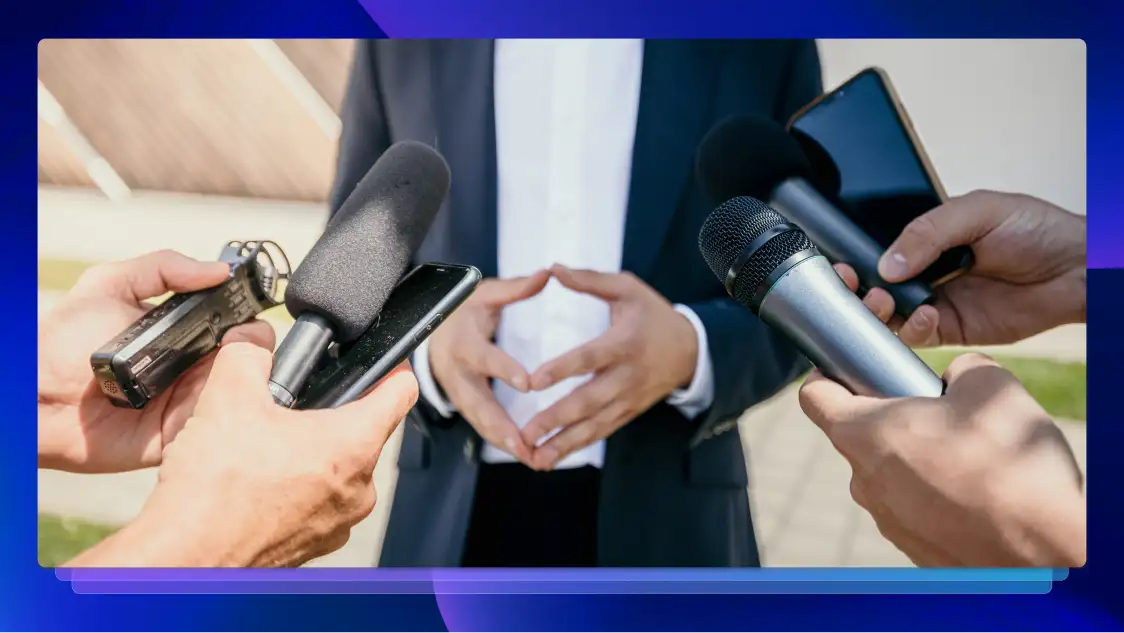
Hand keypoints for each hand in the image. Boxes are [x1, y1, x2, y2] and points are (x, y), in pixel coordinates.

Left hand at [37, 250, 275, 473]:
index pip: (234, 327)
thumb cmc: (62, 342)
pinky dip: (221, 419)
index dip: (249, 320)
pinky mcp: (176, 436)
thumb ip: (163, 267)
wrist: (34, 395)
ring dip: (238, 382)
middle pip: (245, 361)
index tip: (250, 313)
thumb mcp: (109, 285)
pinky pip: (212, 430)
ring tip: (221, 372)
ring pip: (236, 394)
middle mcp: (190, 370)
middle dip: (252, 349)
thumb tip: (218, 269)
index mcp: (182, 335)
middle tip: (234, 344)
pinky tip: (214, 403)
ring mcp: (185, 404)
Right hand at [68, 343, 418, 566]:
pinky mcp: (313, 542)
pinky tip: (257, 481)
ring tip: (264, 447)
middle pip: (363, 431)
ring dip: (307, 453)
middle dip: (327, 413)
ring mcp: (337, 520)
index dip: (392, 367)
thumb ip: (248, 353)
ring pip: (336, 468)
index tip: (382, 362)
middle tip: (288, 407)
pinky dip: (293, 487)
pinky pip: (316, 501)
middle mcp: (357, 488)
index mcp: (353, 446)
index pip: (401, 392)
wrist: (186, 558)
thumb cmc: (213, 493)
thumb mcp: (227, 396)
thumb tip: (253, 340)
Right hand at [429, 270, 551, 464]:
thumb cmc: (465, 309)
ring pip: (478, 421)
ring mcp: (458, 392)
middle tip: (524, 443)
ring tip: (530, 457)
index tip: (527, 382)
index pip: (485, 357)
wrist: (431, 327)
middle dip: (500, 425)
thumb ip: (516, 288)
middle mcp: (457, 372)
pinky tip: (526, 456)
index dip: (504, 369)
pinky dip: (501, 441)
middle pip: (477, 403)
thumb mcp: (485, 294)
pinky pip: (481, 426)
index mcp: (464, 342)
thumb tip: (547, 274)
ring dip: (502, 441)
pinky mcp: (463, 404)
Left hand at [521, 265, 697, 470]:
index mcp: (623, 343)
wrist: (691, 349)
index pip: (589, 358)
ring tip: (535, 459)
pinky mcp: (628, 413)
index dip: (562, 370)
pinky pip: (601, 433)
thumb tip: (554, 269)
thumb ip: (590, 281)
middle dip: (556, 420)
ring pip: (594, 426)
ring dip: (564, 444)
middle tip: (526, 433)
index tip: (533, 381)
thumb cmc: (653, 314)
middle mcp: (626, 376)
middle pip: (588, 401)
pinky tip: (553, 458)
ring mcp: (628, 399)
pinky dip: (577, 447)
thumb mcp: (627, 288)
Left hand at [798, 353, 1084, 566]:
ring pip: (889, 473)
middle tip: (940, 412)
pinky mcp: (912, 548)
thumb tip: (956, 377)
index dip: (828, 374)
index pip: (814, 396)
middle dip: (893, 417)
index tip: (853, 368)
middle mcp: (862, 480)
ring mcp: (885, 519)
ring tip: (970, 457)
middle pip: (859, 435)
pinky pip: (913, 507)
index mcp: (863, 434)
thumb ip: (961, 368)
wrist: (1045, 557)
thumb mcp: (991, 385)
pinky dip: (935, 495)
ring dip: (917, 459)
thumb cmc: (1009, 465)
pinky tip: (978, 493)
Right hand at [840, 190, 1085, 346]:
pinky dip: (912, 329)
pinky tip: (926, 314)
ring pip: (889, 315)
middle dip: (856, 289)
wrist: (1077, 269)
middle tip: (854, 287)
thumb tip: (888, 264)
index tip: (841, 265)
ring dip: (878, 312)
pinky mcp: (951, 330)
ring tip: (885, 301)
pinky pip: (917, 336)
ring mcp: (935, 302)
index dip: (854, 260)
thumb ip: (928, 232)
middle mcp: (924, 272)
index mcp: (924, 240)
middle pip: (874, 286)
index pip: (876, 251)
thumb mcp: (977, 211)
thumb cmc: (1035, 229)